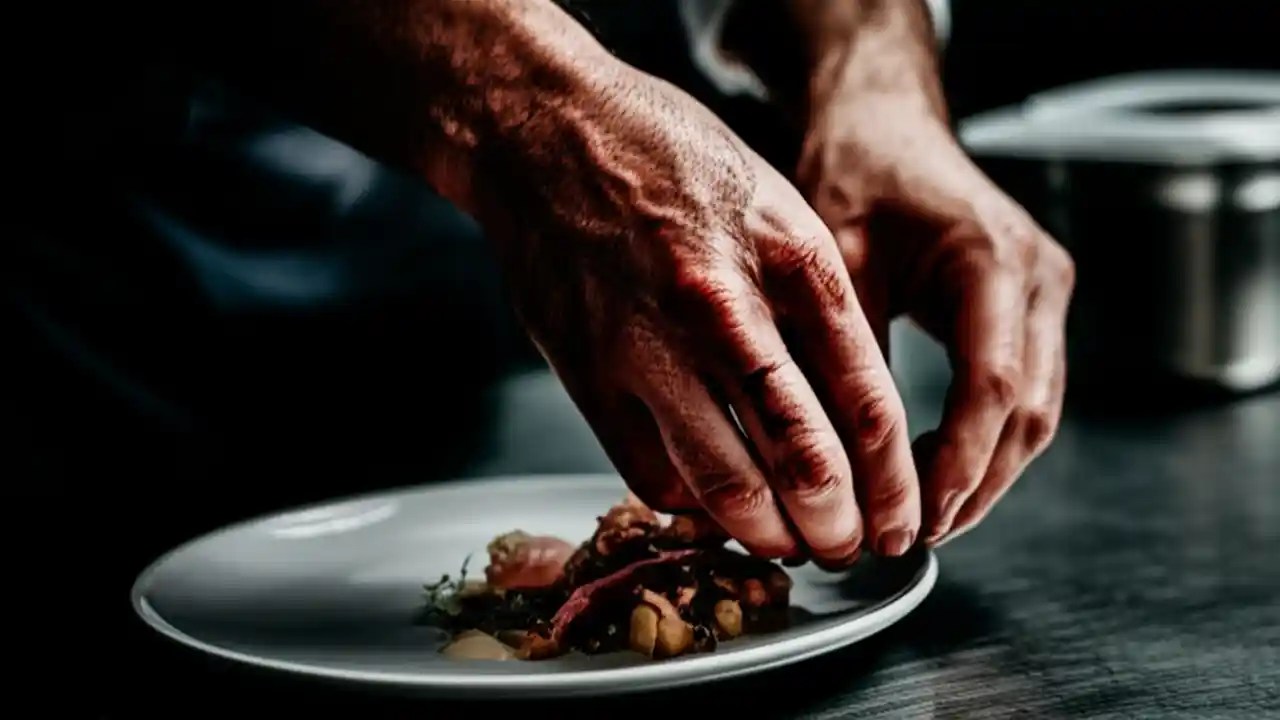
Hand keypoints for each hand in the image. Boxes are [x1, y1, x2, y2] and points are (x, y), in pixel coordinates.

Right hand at [466, 50, 922, 563]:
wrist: (547, 132)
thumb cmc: (670, 160)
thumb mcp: (777, 206)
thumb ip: (818, 304)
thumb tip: (852, 413)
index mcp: (790, 257)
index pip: (866, 402)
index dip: (894, 482)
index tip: (900, 517)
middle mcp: (722, 306)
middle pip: (804, 459)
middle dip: (839, 527)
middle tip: (851, 545)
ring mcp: (646, 345)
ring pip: (726, 485)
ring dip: (770, 535)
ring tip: (790, 543)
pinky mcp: (587, 375)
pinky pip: (653, 476)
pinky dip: (694, 507)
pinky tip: (715, 504)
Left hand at [797, 46, 1074, 545]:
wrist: (883, 125)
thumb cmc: (853, 173)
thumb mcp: (835, 257)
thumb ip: (846, 349)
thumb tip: (835, 455)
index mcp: (994, 260)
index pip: (993, 387)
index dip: (958, 463)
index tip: (919, 519)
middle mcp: (1037, 277)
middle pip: (1030, 412)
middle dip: (975, 484)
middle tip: (918, 537)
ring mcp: (1043, 292)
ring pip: (1037, 412)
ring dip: (986, 473)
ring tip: (927, 522)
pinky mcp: (1029, 307)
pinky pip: (1024, 390)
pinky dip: (987, 440)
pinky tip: (938, 472)